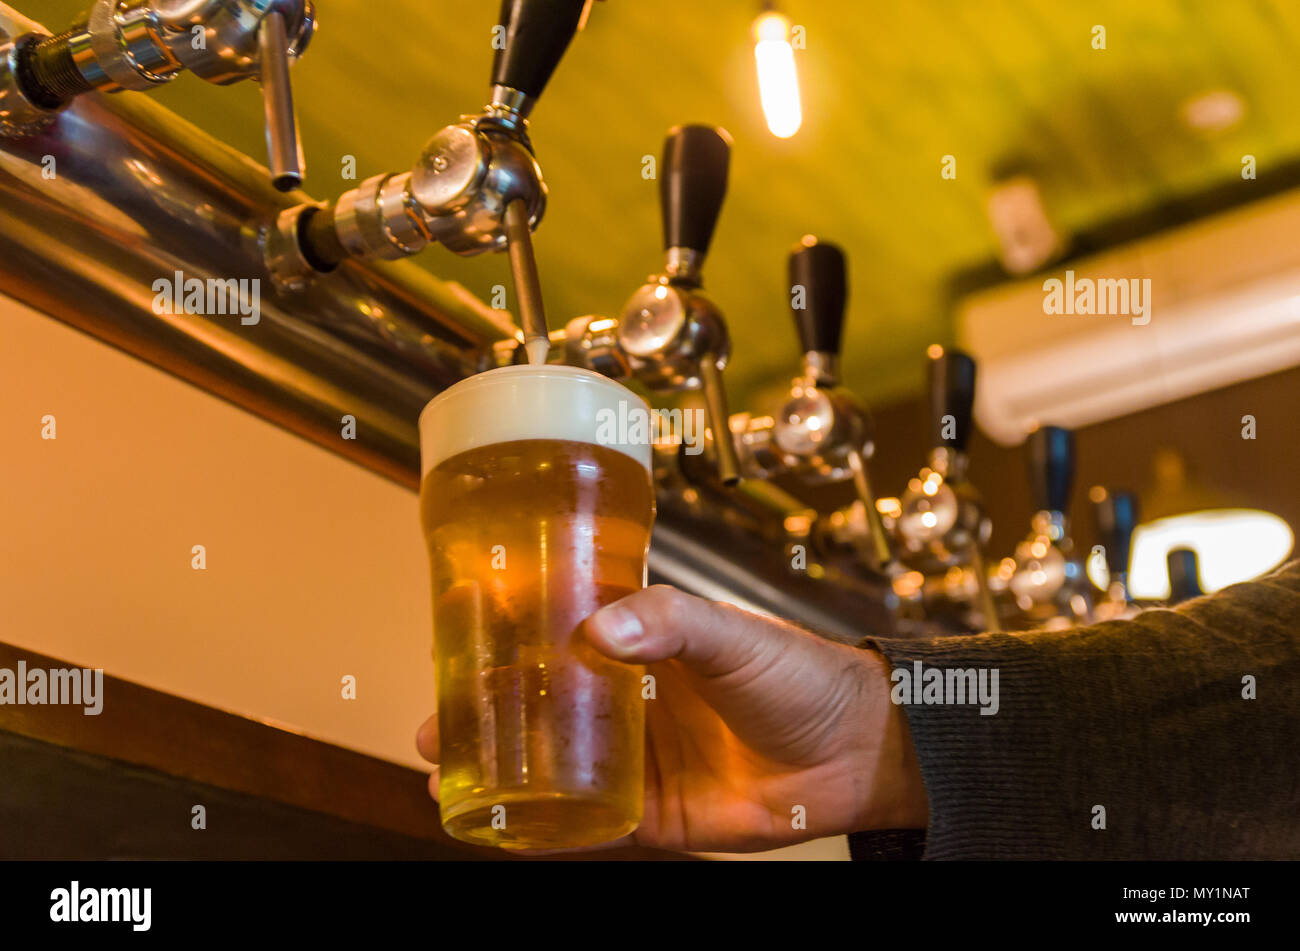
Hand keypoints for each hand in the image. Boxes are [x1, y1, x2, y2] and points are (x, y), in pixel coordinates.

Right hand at [416, 585, 927, 852]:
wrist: (857, 748)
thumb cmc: (798, 673)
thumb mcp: (731, 632)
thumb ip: (671, 623)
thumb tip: (602, 628)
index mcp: (641, 647)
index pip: (558, 636)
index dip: (508, 636)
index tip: (458, 628)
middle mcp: (630, 702)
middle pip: (540, 708)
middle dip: (484, 713)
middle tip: (435, 716)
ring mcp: (638, 761)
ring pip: (552, 768)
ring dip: (499, 771)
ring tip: (445, 768)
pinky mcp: (654, 815)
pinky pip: (590, 825)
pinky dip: (544, 831)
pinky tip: (501, 828)